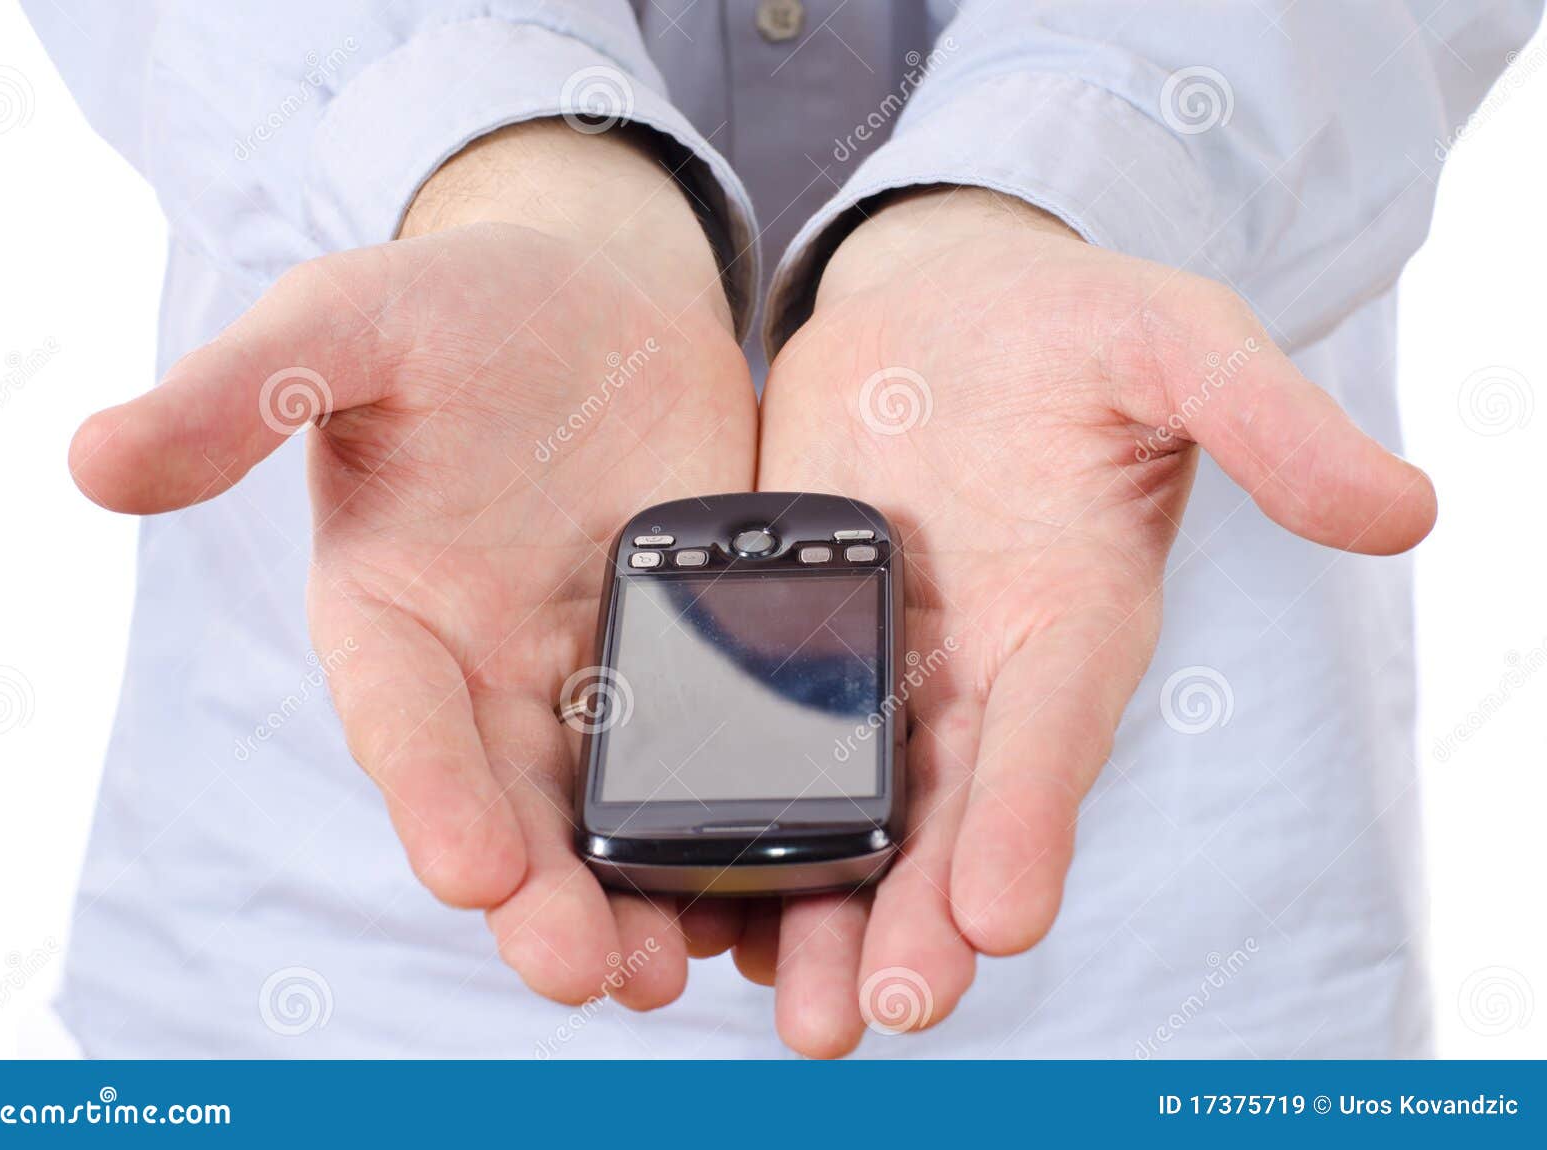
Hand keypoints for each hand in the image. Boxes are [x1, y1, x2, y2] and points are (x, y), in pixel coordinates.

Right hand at [68, 121, 757, 1008]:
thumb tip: (88, 455)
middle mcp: (488, 671)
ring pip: (611, 811)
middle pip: (511, 805)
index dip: (430, 795)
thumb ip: (243, 393)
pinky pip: (713, 754)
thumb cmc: (453, 310)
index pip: (403, 723)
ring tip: (674, 965)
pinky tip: (775, 883)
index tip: (469, 871)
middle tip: (589, 973)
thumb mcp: (348, 324)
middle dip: (544, 896)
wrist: (596, 302)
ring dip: (640, 893)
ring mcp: (597, 674)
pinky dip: (734, 822)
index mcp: (394, 615)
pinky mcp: (693, 659)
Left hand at [749, 187, 1435, 1054]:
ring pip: (851, 811)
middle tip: (883, 1007)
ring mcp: (878, 667)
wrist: (938, 306)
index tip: (999, 917)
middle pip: (947, 815)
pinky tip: (695, 892)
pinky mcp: (788, 638)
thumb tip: (1407, 509)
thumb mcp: (1175, 345)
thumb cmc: (1071, 330)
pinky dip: (738, 819)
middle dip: (918, 914)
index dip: (1030, 821)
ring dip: (822, 908)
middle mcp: (977, 672)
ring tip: (788, 1004)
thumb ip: (1266, 422)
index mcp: (1070, 621)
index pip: (1052, 738)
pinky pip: (758, 740)